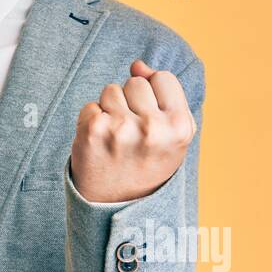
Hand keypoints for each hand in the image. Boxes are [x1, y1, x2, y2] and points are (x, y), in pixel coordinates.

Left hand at [69, 59, 196, 203]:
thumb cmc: (147, 163)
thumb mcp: (170, 133)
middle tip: (132, 135)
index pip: (162, 78)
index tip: (152, 120)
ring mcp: (121, 129)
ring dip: (110, 111)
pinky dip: (91, 121)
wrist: (116, 207)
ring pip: (111, 90)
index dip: (154, 96)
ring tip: (116, 140)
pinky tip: (99, 144)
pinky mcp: (92, 131)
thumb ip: (163, 94)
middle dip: (131, 102)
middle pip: (135, 82)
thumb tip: (138, 64)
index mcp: (180, 126)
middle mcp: (153, 128)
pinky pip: (91, 106)